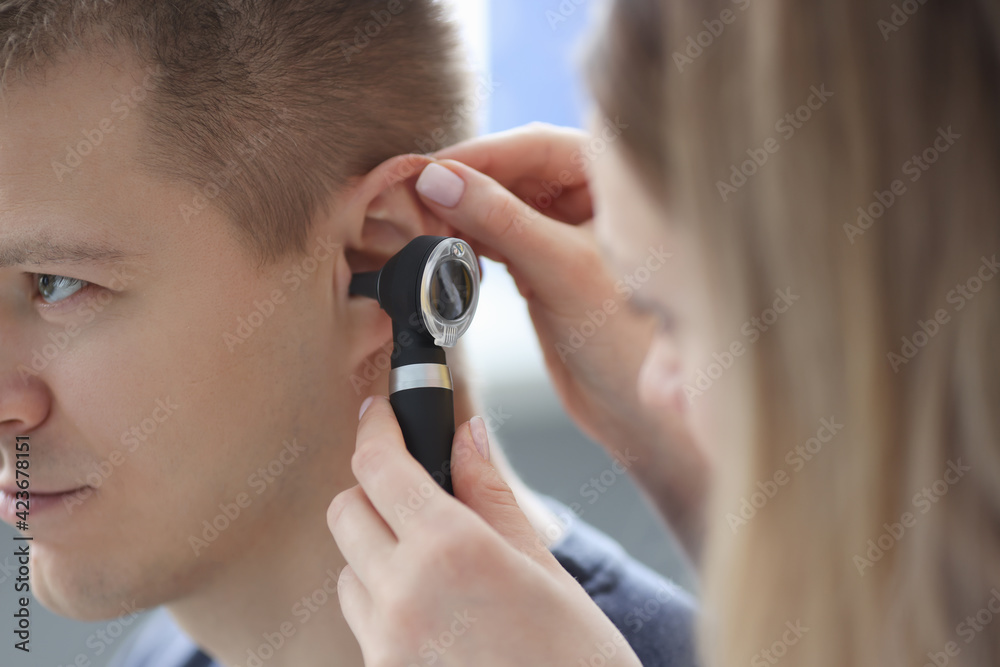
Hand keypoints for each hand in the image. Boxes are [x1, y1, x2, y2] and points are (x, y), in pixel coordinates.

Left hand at [327, 396, 641, 666]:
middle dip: (373, 489)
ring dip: (376, 550)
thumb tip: (467, 434)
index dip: (377, 430)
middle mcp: (404, 595)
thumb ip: (492, 495)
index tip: (382, 414)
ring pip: (348, 567)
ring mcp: (385, 645)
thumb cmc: (576, 662)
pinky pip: (362, 619)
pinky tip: (435, 611)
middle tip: (416, 489)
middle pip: (347, 511)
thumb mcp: (543, 568)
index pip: (381, 467)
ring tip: (436, 564)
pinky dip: (383, 599)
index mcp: (452, 551)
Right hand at [414, 124, 707, 558]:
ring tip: (425, 234)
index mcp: (611, 182)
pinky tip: (447, 257)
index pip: (532, 147)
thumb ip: (501, 220)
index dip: (477, 157)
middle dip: (462, 188)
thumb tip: (439, 180)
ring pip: (497, 209)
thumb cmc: (631, 341)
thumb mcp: (563, 269)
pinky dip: (467, 247)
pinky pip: (495, 243)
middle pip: (509, 173)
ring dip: (460, 219)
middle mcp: (587, 200)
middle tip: (415, 206)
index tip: (427, 174)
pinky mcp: (542, 270)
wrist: (641, 416)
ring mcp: (562, 235)